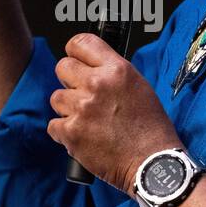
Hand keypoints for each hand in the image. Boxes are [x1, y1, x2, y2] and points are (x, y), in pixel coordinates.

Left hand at [47, 34, 183, 194]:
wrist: (152, 163)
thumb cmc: (150, 128)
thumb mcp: (138, 87)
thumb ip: (112, 73)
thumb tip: (89, 67)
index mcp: (117, 70)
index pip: (80, 43)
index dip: (74, 52)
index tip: (75, 60)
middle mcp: (98, 84)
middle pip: (62, 67)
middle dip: (69, 81)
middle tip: (83, 96)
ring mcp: (82, 108)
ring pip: (56, 98)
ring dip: (68, 109)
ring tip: (88, 121)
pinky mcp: (71, 132)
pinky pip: (54, 125)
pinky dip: (64, 133)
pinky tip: (84, 137)